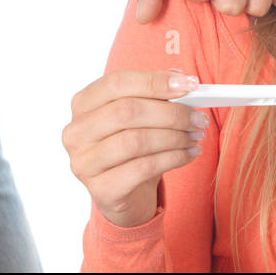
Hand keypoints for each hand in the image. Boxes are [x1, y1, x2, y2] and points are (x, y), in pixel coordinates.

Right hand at [63, 69, 207, 226]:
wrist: (125, 195)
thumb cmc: (132, 149)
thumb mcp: (141, 116)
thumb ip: (155, 94)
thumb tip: (182, 79)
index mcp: (83, 103)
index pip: (117, 82)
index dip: (154, 81)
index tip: (189, 85)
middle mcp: (76, 131)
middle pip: (127, 111)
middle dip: (171, 113)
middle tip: (199, 118)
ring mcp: (84, 162)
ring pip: (136, 140)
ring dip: (175, 137)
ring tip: (196, 136)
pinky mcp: (101, 189)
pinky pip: (143, 168)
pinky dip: (173, 158)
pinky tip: (189, 154)